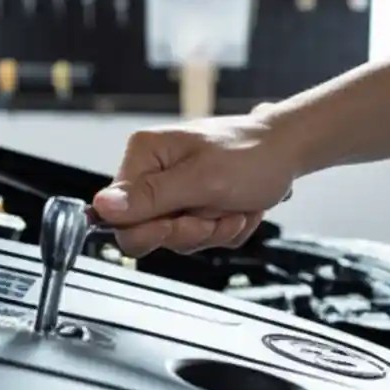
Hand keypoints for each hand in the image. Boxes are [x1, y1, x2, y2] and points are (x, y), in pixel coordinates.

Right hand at [91, 107, 299, 257]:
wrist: (289, 151)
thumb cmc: (252, 154)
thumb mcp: (202, 179)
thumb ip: (150, 197)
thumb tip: (101, 206)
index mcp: (143, 156)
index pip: (119, 216)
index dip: (152, 230)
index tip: (185, 222)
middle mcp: (152, 174)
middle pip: (148, 232)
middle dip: (191, 230)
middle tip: (217, 214)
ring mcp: (173, 192)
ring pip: (177, 239)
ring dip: (214, 231)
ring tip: (234, 206)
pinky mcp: (192, 206)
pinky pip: (199, 238)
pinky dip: (224, 230)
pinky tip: (239, 208)